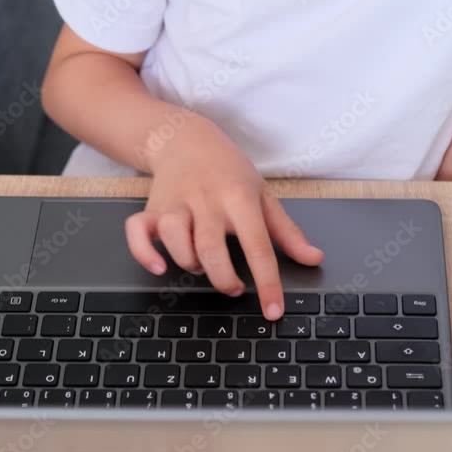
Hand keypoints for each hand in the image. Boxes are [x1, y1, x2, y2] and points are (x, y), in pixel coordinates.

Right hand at [125, 117, 323, 319]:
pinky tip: (159, 266)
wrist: (186, 139)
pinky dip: (144, 253)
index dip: (268, 283)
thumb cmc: (229, 172)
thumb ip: (288, 232)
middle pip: (211, 249)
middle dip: (224, 279)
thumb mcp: (263, 195)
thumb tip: (314, 258)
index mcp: (240, 198)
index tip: (273, 311)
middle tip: (235, 287)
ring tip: (203, 266)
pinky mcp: (151, 208)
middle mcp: (206, 201)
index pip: (258, 246)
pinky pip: (137, 232)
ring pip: (176, 240)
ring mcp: (176, 204)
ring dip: (190, 264)